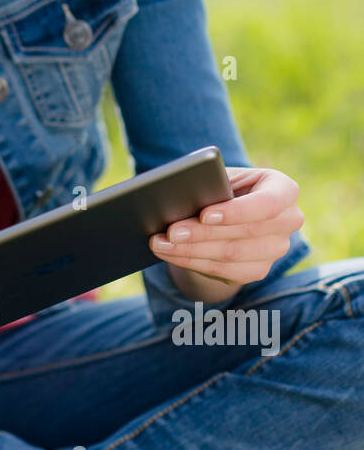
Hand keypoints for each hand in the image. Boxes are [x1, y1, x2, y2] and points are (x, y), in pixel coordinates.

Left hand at [148, 166, 305, 289]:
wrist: (229, 213)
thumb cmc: (223, 187)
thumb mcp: (220, 177)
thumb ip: (210, 182)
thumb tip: (183, 194)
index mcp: (284, 190)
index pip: (267, 203)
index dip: (236, 211)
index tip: (204, 214)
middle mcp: (289, 221)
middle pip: (245, 232)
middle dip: (202, 233)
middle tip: (170, 232)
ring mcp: (277, 249)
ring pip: (232, 255)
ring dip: (191, 251)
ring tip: (161, 243)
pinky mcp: (259, 270)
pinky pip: (224, 271)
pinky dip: (192, 262)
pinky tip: (170, 254)